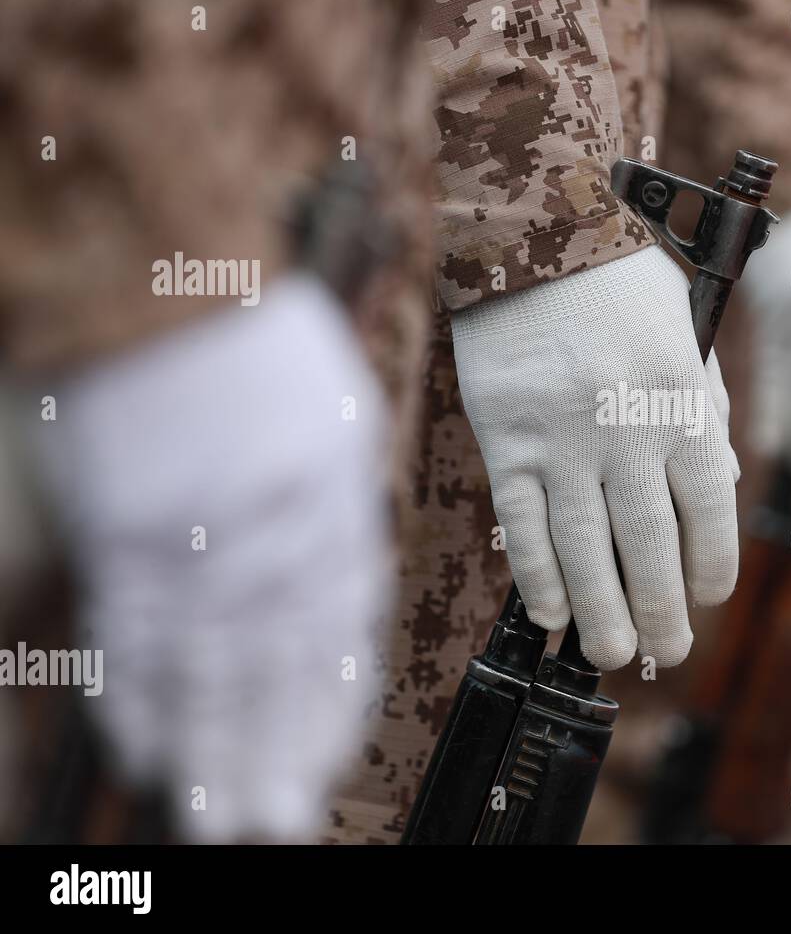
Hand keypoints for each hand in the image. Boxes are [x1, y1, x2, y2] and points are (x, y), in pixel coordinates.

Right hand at [31, 274, 391, 841]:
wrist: (175, 292)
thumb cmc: (257, 345)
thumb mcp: (333, 415)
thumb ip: (334, 500)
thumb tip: (334, 568)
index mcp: (337, 510)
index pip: (340, 631)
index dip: (330, 702)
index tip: (324, 752)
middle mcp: (277, 541)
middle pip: (279, 671)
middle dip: (276, 753)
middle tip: (276, 820)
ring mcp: (202, 545)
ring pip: (212, 675)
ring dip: (213, 753)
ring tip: (220, 817)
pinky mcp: (129, 540)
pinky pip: (138, 641)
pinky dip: (142, 698)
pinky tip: (148, 749)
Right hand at [451, 246, 738, 670]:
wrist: (535, 232)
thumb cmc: (623, 282)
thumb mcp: (689, 335)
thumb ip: (707, 411)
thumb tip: (723, 487)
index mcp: (681, 402)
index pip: (709, 510)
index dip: (712, 567)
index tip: (708, 596)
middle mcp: (626, 429)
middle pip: (648, 546)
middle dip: (661, 612)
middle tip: (665, 650)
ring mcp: (561, 439)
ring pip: (584, 549)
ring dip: (600, 611)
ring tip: (612, 651)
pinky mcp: (505, 439)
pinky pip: (521, 523)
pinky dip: (538, 574)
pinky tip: (551, 611)